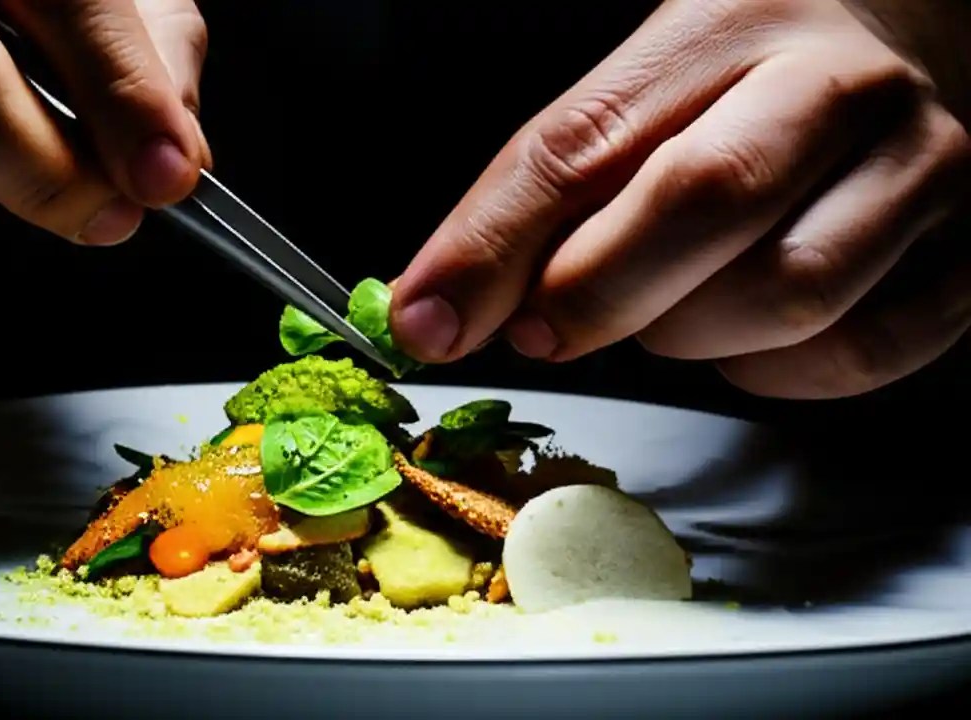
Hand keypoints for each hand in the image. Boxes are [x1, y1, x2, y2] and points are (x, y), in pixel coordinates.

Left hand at [389, 0, 969, 398]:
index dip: (493, 245)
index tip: (430, 320)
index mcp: (731, 24)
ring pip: (785, 296)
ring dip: (690, 334)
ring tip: (669, 306)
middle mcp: (842, 87)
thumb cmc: (750, 79)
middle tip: (547, 326)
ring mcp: (924, 171)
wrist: (906, 50)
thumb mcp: (640, 94)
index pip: (585, 141)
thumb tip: (442, 309)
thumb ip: (546, 193)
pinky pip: (853, 356)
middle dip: (597, 293)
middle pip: (704, 203)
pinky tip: (745, 332)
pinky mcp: (964, 260)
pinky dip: (773, 371)